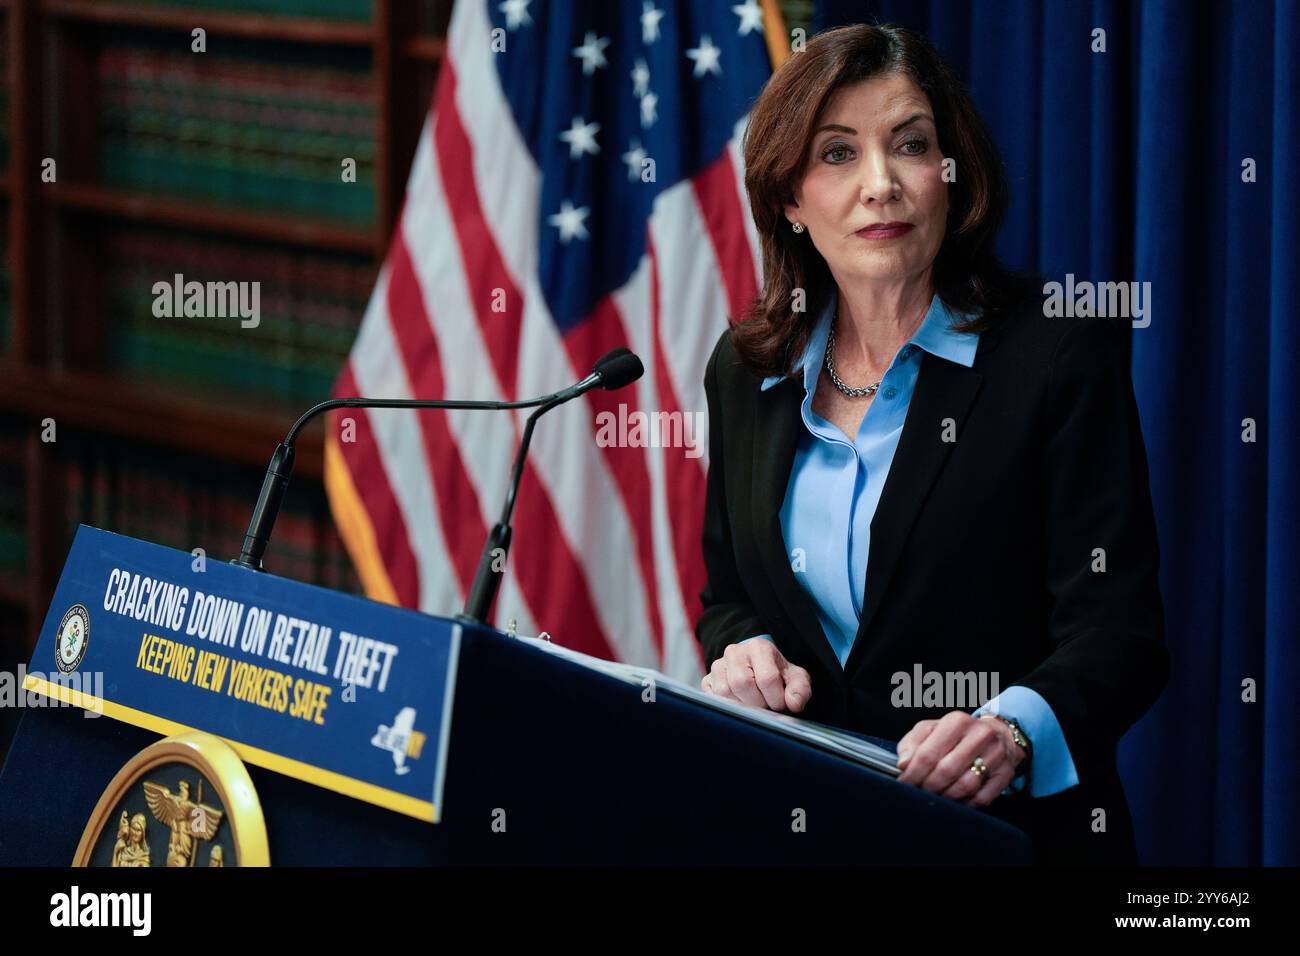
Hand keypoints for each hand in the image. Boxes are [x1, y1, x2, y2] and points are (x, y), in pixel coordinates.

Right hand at [700, 640, 811, 713]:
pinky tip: (740, 703)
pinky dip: (727, 706)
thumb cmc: (778, 674)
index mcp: (759, 647)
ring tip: (753, 703)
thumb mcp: (795, 678)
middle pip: (742, 684)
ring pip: (725, 692)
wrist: (759, 667)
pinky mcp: (707, 679)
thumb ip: (800, 689)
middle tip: (766, 705)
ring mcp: (718, 665)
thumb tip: (793, 703)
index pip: (767, 678)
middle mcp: (734, 652)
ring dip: (742, 705)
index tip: (781, 703)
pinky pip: (712, 698)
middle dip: (758, 702)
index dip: (776, 699)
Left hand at [895, 711, 1024, 806]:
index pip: (928, 754)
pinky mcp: (1005, 774)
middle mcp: (979, 736)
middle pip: (946, 771)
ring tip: (936, 796)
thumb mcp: (932, 729)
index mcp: (956, 722)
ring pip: (965, 786)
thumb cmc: (958, 734)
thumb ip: (912, 743)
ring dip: (946, 797)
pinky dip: (965, 804)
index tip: (904, 783)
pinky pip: (981, 798)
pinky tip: (956, 800)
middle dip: (928, 787)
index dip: (912, 773)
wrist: (999, 734)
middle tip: (918, 792)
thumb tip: (903, 764)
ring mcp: (995, 755)